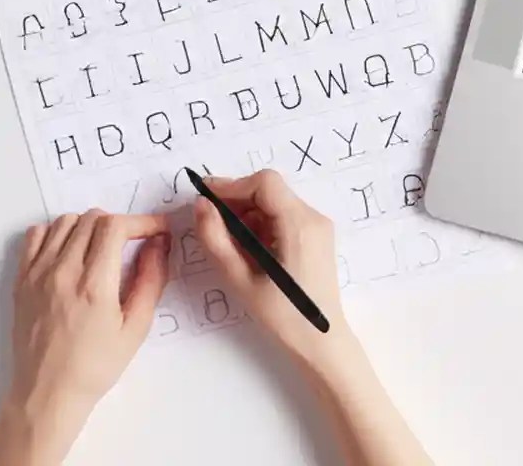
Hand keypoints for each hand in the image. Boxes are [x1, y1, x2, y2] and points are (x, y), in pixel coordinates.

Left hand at [0, 210, 170, 465]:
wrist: (47, 392)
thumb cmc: (94, 366)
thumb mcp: (136, 328)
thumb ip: (150, 280)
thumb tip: (158, 245)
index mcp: (94, 285)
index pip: (116, 227)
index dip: (141, 221)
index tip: (156, 230)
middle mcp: (62, 273)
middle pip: (91, 218)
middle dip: (119, 223)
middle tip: (133, 242)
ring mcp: (37, 274)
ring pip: (64, 221)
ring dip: (89, 225)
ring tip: (101, 247)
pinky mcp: (21, 280)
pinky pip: (34, 236)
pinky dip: (55, 233)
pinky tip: (69, 250)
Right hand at [193, 170, 350, 372]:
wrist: (321, 340)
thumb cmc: (282, 315)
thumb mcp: (240, 279)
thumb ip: (216, 239)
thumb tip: (201, 205)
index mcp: (299, 225)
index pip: (264, 183)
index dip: (231, 186)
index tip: (205, 199)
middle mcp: (314, 218)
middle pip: (270, 191)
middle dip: (237, 202)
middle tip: (213, 226)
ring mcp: (319, 227)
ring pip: (276, 203)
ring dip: (249, 216)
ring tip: (231, 246)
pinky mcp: (317, 237)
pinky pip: (285, 217)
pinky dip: (263, 226)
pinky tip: (250, 252)